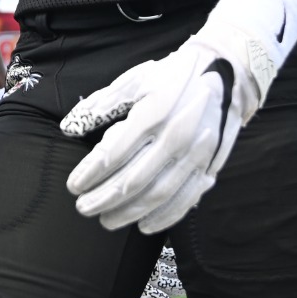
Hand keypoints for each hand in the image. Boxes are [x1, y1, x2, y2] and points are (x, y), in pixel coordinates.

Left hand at [60, 16, 280, 234]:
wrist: (227, 72)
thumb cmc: (174, 76)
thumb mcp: (135, 80)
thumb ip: (101, 104)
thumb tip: (69, 127)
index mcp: (153, 113)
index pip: (113, 153)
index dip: (90, 173)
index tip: (73, 185)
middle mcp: (175, 136)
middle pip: (132, 180)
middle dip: (103, 198)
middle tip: (83, 208)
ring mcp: (196, 154)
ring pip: (157, 195)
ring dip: (129, 213)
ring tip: (107, 220)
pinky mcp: (210, 165)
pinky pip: (186, 199)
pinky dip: (164, 217)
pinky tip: (145, 225)